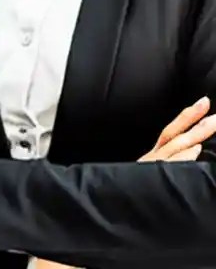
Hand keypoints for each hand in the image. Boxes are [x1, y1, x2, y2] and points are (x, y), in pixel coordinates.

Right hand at [30, 97, 215, 268]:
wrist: (106, 207)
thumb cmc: (125, 194)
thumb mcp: (142, 177)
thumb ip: (158, 166)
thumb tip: (188, 153)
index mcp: (150, 159)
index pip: (169, 132)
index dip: (186, 117)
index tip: (202, 105)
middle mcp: (151, 160)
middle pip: (173, 135)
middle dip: (193, 120)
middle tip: (209, 106)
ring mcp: (152, 169)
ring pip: (174, 148)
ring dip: (194, 135)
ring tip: (211, 124)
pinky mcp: (153, 178)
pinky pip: (169, 166)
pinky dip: (182, 158)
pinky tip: (195, 151)